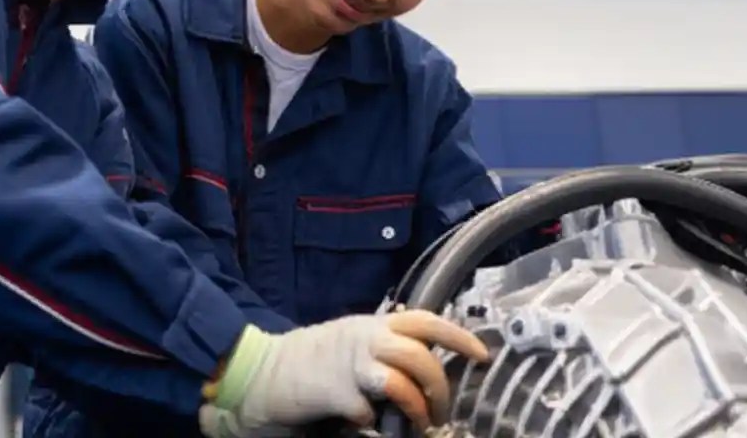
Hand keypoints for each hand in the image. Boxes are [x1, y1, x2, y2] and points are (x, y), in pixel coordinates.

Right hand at [200, 310, 487, 436]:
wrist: (264, 371)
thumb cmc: (312, 359)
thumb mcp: (353, 340)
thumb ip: (385, 346)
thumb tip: (423, 364)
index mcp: (374, 325)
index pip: (426, 321)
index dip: (459, 337)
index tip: (482, 355)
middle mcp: (366, 339)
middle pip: (420, 356)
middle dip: (439, 387)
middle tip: (441, 410)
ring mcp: (350, 365)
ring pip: (402, 382)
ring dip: (417, 408)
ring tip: (419, 423)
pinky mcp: (335, 393)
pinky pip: (369, 412)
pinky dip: (374, 423)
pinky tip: (366, 424)